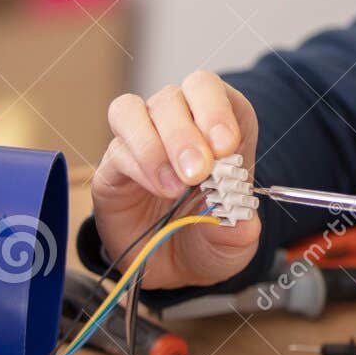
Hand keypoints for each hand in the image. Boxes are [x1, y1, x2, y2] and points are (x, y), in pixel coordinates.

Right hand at [93, 71, 261, 288]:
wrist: (175, 266)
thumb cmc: (210, 238)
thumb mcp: (236, 240)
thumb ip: (240, 229)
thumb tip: (242, 222)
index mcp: (219, 126)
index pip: (209, 88)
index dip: (216, 110)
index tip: (225, 146)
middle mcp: (177, 124)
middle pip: (171, 97)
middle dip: (185, 134)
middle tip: (199, 172)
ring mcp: (142, 140)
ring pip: (131, 110)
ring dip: (153, 145)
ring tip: (175, 186)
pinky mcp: (113, 165)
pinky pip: (116, 149)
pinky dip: (138, 167)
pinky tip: (159, 190)